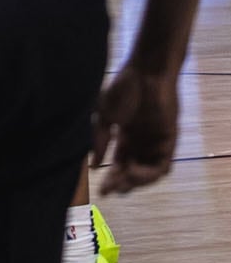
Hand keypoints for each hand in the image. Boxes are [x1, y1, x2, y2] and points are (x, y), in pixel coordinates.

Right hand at [93, 63, 179, 192]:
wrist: (147, 73)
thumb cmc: (124, 89)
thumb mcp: (105, 116)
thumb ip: (101, 140)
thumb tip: (94, 165)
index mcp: (126, 135)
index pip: (120, 162)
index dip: (111, 176)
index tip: (100, 188)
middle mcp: (142, 142)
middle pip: (133, 170)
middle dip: (121, 182)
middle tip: (110, 190)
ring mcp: (156, 143)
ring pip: (148, 172)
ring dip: (135, 182)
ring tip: (121, 183)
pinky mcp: (168, 142)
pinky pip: (161, 167)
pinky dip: (148, 174)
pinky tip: (133, 172)